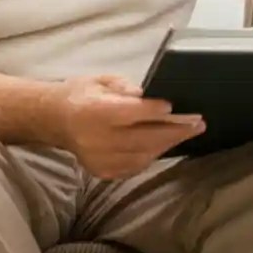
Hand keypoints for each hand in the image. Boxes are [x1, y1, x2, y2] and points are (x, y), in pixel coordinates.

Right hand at [53, 75, 204, 179]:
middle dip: (174, 131)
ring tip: (186, 132)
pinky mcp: (102, 172)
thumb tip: (145, 95)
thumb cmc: (82, 94)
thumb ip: (123, 87)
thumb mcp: (101, 80)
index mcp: (94, 112)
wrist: (55, 120)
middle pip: (142, 138)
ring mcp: (99, 159)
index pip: (128, 113)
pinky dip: (152, 155)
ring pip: (142, 156)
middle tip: (198, 123)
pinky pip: (134, 167)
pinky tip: (164, 144)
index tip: (172, 107)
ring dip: (167, 144)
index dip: (151, 111)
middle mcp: (96, 139)